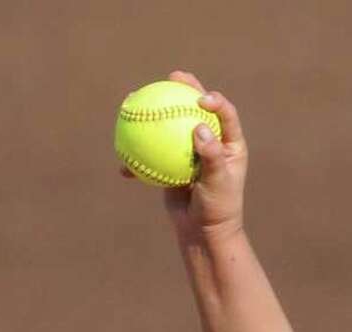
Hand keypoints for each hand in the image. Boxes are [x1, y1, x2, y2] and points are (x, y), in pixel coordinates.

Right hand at [150, 71, 248, 247]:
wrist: (203, 233)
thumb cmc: (218, 210)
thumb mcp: (218, 184)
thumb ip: (211, 155)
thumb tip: (198, 127)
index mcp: (228, 143)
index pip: (225, 113)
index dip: (215, 100)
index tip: (201, 98)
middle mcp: (209, 142)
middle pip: (197, 108)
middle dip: (186, 88)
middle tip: (173, 77)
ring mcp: (189, 152)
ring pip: (172, 124)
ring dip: (156, 109)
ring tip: (141, 96)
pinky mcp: (172, 164)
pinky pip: (154, 151)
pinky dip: (139, 149)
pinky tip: (123, 147)